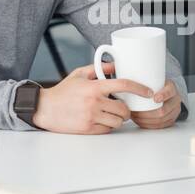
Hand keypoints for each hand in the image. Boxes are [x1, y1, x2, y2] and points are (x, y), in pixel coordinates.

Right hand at [32, 64, 153, 134]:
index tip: (149, 92)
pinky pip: (108, 130)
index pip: (123, 85)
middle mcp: (94, 102)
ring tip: (111, 114)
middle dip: (126, 109)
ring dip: (119, 119)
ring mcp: (91, 117)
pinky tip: (102, 120)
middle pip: (124, 109)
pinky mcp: (88, 129)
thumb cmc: (63, 91)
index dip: (140, 88)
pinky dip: (109, 126)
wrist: (45, 109)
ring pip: (118, 122)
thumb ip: (99, 68)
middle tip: (121, 106)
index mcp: (94, 87)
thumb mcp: (79, 74)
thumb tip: (117, 64)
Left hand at [131, 79, 180, 129]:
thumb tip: (123, 78)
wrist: (166, 92)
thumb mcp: (153, 79)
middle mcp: (175, 100)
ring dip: (146, 120)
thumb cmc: (155, 86)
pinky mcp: (171, 120)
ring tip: (134, 117)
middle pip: (164, 110)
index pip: (170, 91)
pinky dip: (149, 125)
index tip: (154, 98)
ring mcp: (174, 111)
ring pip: (161, 120)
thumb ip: (143, 79)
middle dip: (147, 113)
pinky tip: (140, 122)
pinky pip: (160, 126)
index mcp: (171, 88)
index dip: (163, 95)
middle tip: (134, 112)